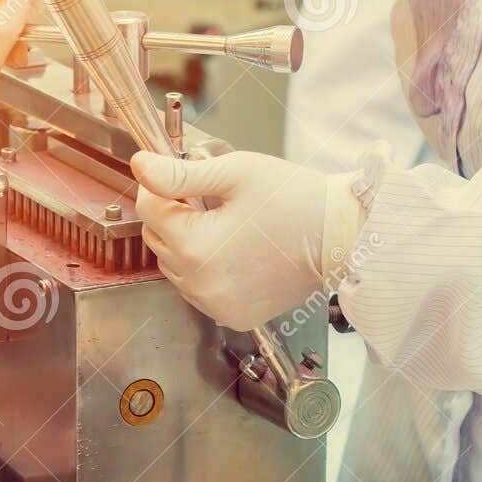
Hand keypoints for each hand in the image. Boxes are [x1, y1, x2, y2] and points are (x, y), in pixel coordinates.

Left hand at [132, 150, 327, 329]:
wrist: (340, 236)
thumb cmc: (297, 201)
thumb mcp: (235, 174)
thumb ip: (180, 174)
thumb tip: (140, 166)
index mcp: (197, 249)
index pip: (149, 210)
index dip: (158, 185)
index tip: (177, 173)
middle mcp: (202, 286)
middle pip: (158, 240)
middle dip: (174, 215)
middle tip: (207, 197)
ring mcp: (217, 305)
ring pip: (175, 267)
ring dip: (186, 243)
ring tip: (224, 223)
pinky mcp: (234, 314)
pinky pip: (198, 288)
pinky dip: (204, 268)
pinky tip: (232, 248)